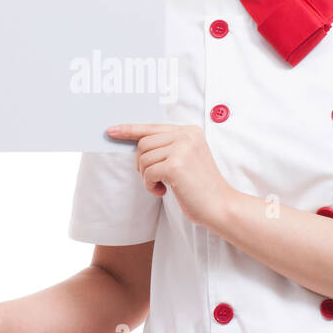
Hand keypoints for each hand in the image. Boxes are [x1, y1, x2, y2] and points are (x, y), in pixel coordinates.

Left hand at [107, 122, 234, 229]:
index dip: (130, 129)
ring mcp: (182, 149)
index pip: (152, 127)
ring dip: (147, 176)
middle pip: (143, 143)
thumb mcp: (186, 159)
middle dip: (143, 164)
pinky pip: (147, 173)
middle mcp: (186, 135)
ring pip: (143, 158)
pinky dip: (150, 185)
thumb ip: (167, 147)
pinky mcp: (175, 165)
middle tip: (156, 178)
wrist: (220, 205)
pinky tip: (163, 191)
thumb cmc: (200, 187)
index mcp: (190, 131)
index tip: (112, 130)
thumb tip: (136, 143)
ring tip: (163, 185)